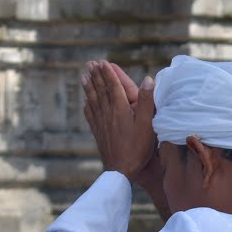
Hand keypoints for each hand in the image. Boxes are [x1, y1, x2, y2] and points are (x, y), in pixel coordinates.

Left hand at [82, 61, 157, 183]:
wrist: (120, 169)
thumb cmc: (137, 148)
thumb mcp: (147, 124)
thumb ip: (147, 101)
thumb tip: (148, 79)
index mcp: (120, 109)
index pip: (113, 86)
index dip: (108, 73)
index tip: (103, 62)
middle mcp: (108, 114)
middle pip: (100, 90)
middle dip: (96, 76)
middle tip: (90, 64)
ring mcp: (101, 124)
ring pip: (93, 100)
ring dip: (88, 87)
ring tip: (83, 77)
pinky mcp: (98, 133)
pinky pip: (90, 115)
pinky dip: (87, 105)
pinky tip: (85, 102)